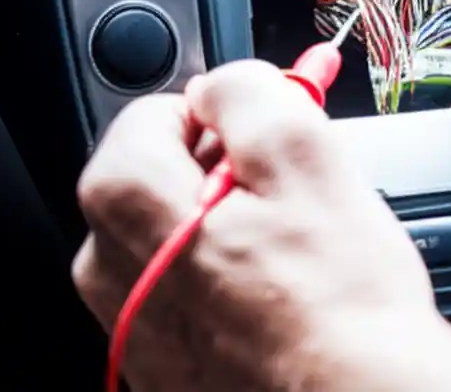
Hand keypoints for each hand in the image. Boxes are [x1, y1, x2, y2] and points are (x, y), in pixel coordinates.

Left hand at [72, 61, 450, 391]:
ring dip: (219, 226)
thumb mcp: (302, 151)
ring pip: (168, 242)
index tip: (254, 126)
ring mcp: (136, 330)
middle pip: (152, 182)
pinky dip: (223, 282)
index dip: (210, 111)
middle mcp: (112, 274)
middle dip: (213, 170)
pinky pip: (182, 299)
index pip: (146, 118)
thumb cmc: (338, 298)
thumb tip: (220, 87)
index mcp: (131, 207)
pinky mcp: (164, 369)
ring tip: (286, 244)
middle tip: (280, 184)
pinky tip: (277, 292)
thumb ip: (246, 93)